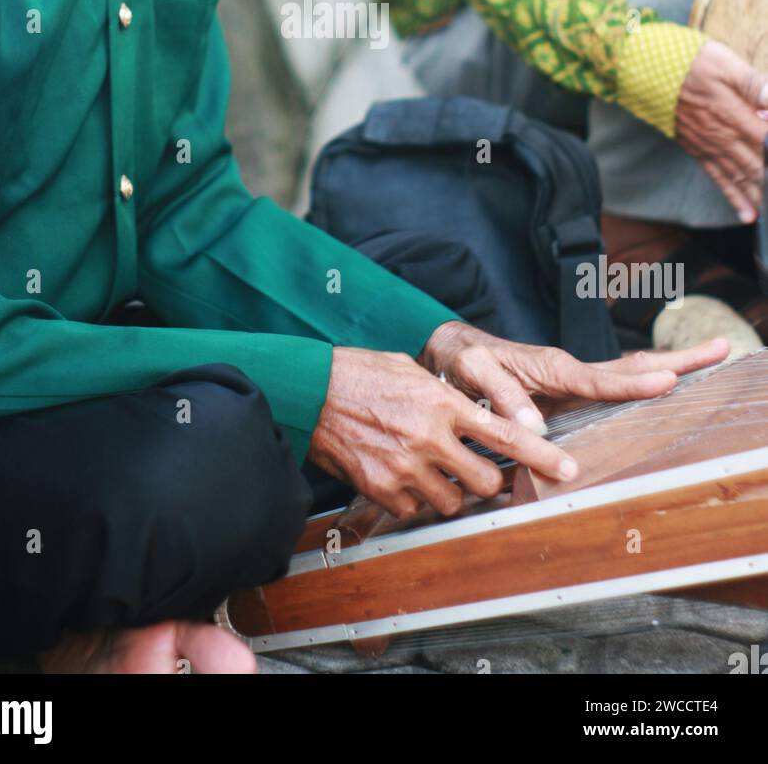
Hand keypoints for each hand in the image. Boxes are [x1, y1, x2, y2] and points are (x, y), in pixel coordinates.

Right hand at [308, 346, 582, 520]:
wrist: (312, 391)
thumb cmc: (362, 373)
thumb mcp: (414, 372)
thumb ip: (447, 396)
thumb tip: (470, 415)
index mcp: (443, 403)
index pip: (505, 434)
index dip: (541, 456)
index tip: (568, 470)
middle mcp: (430, 438)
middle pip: (486, 481)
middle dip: (489, 481)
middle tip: (478, 471)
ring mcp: (405, 467)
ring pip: (453, 502)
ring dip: (451, 493)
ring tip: (433, 472)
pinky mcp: (381, 488)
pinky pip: (414, 509)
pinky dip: (414, 500)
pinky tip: (402, 476)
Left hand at [422, 322, 729, 432]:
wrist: (451, 349)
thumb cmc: (461, 359)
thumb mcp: (472, 374)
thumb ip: (503, 397)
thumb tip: (537, 429)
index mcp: (551, 367)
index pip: (599, 379)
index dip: (634, 384)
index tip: (669, 380)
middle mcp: (569, 370)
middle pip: (631, 367)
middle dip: (677, 359)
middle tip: (720, 348)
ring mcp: (573, 379)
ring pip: (629, 373)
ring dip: (669, 366)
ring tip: (711, 358)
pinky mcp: (569, 389)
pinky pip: (613, 385)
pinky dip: (643, 381)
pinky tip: (664, 385)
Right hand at [675, 40, 767, 222]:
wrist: (645, 71)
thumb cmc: (686, 63)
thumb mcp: (725, 63)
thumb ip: (754, 85)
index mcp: (735, 113)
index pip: (767, 139)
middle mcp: (724, 136)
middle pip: (759, 166)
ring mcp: (710, 146)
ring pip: (742, 178)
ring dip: (759, 196)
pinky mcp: (697, 150)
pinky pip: (719, 179)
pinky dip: (734, 198)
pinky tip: (746, 214)